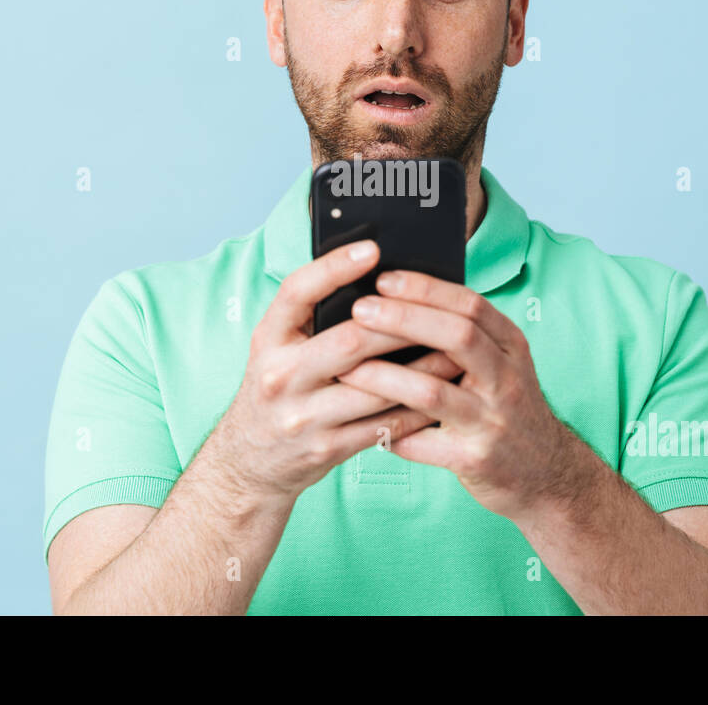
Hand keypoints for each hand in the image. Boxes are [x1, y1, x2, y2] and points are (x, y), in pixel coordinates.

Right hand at [210, 241, 463, 503]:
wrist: (250, 459)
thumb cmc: (278, 388)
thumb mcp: (277, 346)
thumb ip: (312, 316)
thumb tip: (374, 278)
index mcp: (267, 338)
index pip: (296, 292)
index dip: (334, 267)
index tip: (372, 248)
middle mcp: (280, 375)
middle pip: (350, 341)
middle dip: (401, 323)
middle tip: (439, 307)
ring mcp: (303, 416)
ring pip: (376, 387)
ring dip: (423, 369)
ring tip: (457, 351)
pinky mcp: (327, 449)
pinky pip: (383, 425)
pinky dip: (418, 408)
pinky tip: (442, 391)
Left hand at [337, 270, 577, 522]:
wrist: (545, 474)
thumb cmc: (505, 408)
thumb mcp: (501, 364)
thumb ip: (462, 336)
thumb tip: (397, 301)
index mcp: (511, 346)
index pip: (470, 305)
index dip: (425, 288)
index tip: (384, 278)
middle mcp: (507, 379)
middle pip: (456, 336)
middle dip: (403, 319)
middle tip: (360, 310)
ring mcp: (493, 421)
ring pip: (432, 392)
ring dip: (383, 377)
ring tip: (345, 367)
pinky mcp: (475, 459)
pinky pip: (422, 443)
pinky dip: (389, 432)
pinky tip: (363, 424)